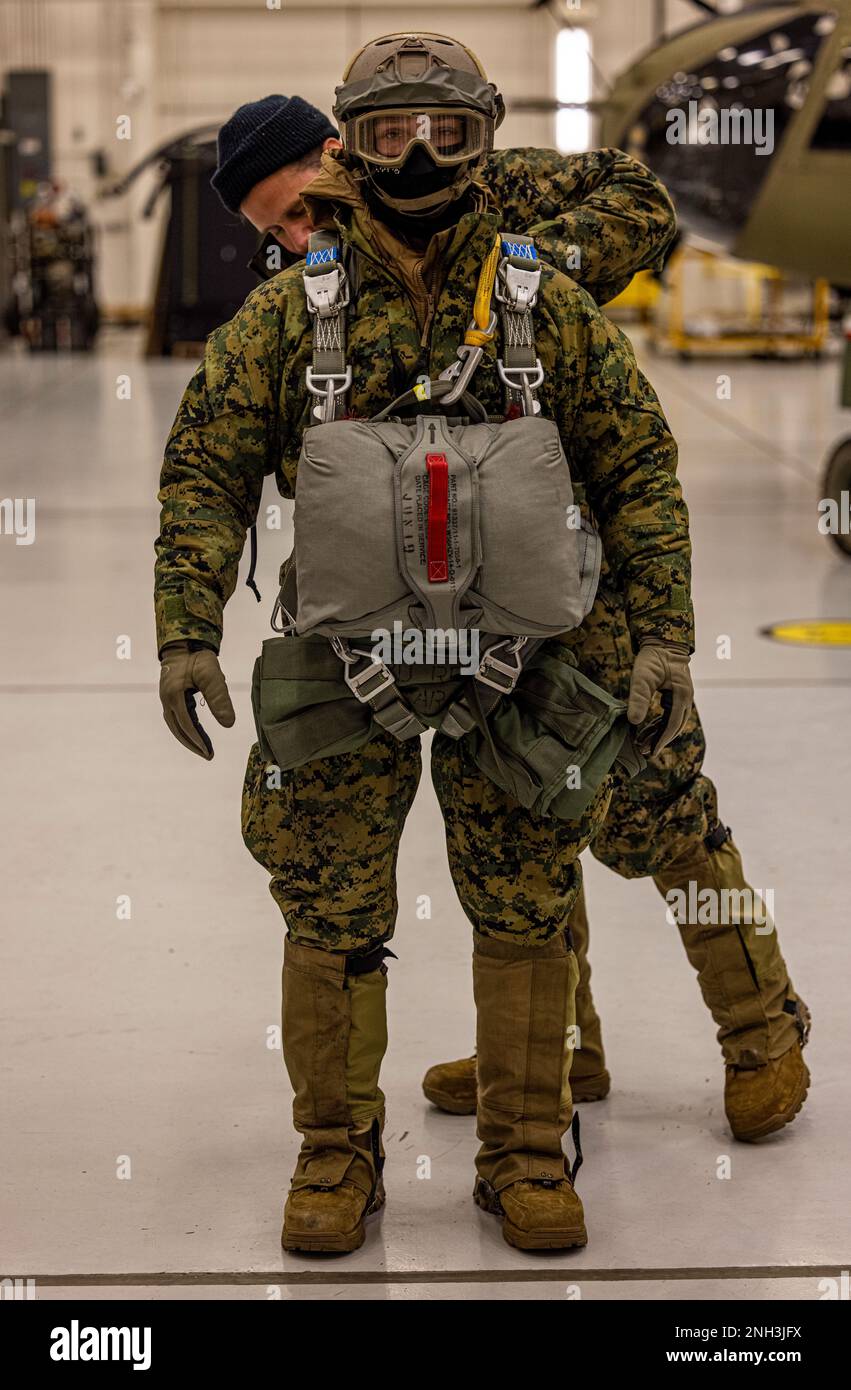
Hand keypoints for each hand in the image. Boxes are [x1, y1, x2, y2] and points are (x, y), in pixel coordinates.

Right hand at [159, 641, 234, 758]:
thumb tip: (228, 724)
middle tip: (208, 755)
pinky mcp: (171, 697)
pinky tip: (199, 734)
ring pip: (176, 725)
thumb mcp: (212, 675)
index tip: (208, 752)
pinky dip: (188, 728)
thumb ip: (219, 698)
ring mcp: (167, 698)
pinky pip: (178, 717)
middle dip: (192, 744)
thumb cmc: (198, 657)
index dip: (197, 739)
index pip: (186, 723)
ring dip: (189, 738)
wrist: (184, 644)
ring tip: (204, 749)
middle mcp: (167, 699)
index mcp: (174, 694)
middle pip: (178, 729)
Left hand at [627, 639, 692, 754]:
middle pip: (675, 726)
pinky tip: (649, 730)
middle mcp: (686, 697)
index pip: (672, 723)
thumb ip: (639, 698)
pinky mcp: (677, 695)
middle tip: (645, 751)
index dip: (662, 739)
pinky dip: (660, 724)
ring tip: (644, 743)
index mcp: (682, 694)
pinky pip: (671, 714)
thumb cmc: (652, 657)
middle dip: (661, 740)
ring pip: (673, 722)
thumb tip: (634, 721)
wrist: (662, 642)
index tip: (651, 751)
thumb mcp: (642, 677)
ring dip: (660, 733)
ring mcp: (683, 697)